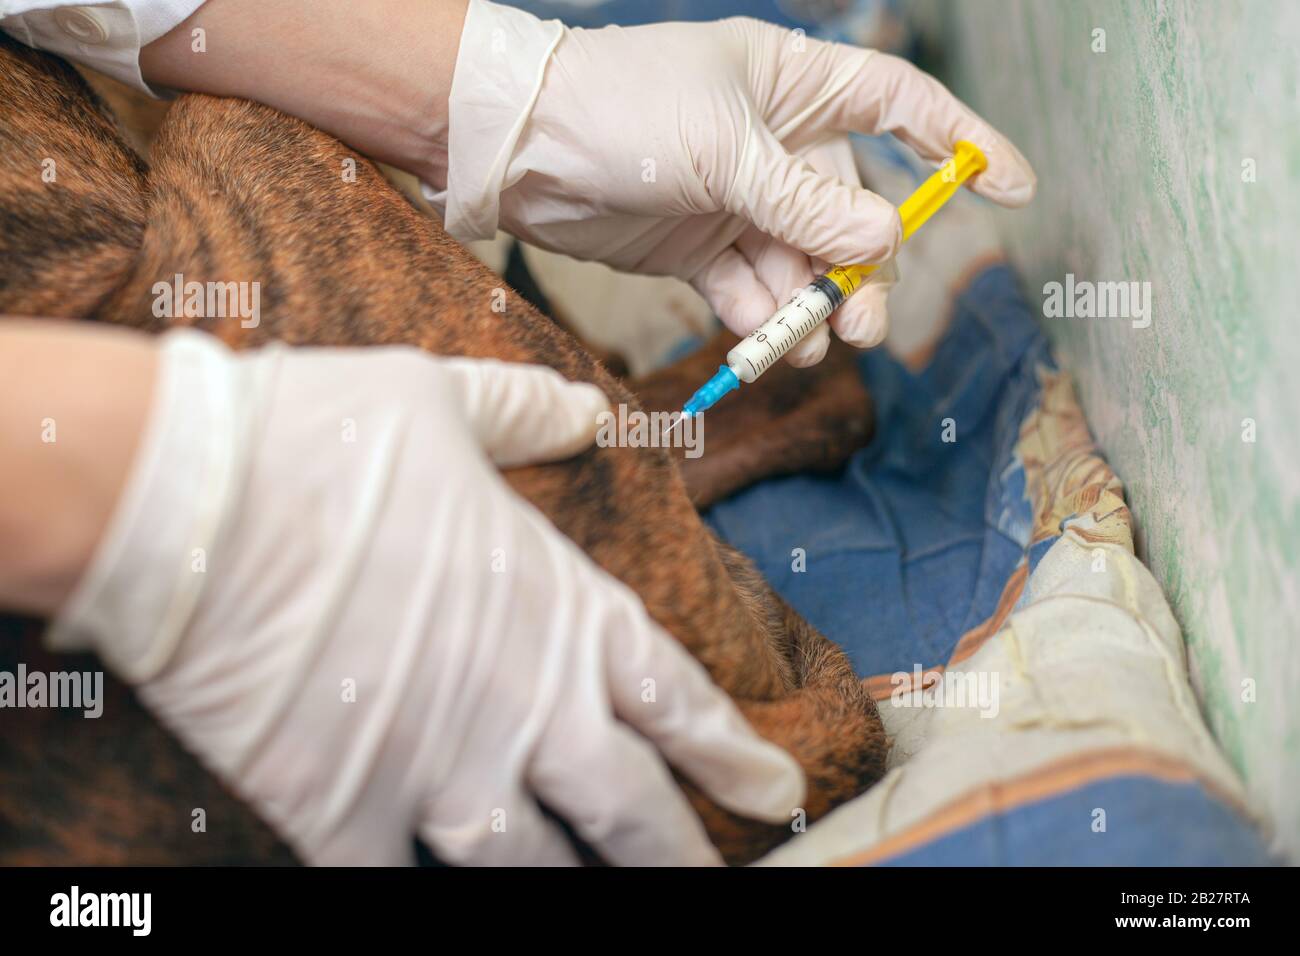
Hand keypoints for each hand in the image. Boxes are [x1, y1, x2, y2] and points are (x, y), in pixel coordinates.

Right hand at [48, 331, 803, 864]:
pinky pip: (409, 885)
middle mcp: (524, 704)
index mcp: (559, 607)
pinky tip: (444, 893)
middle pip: (633, 812)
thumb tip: (584, 409)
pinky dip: (430, 890)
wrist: (191, 492)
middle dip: (683, 854)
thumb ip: (528, 414)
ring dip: (584, 889)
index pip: (678, 700)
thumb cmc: (323, 435)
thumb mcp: (443, 399)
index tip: (776, 793)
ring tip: (614, 902)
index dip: (734, 755)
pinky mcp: (347, 813)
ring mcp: (440, 769)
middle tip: (720, 878)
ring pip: (541, 871)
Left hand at [437, 4, 1035, 361]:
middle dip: (863, 274)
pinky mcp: (703, 247)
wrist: (521, 150)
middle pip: (855, 214)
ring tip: (801, 347)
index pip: (901, 105)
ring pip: (805, 264)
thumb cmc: (621, 110)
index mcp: (796, 86)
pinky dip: (759, 318)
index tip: (1011, 188)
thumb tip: (885, 247)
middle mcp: (778, 143)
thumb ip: (805, 205)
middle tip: (857, 328)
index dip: (961, 143)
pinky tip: (754, 340)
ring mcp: (741, 198)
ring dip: (811, 309)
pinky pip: (754, 289)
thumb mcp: (724, 151)